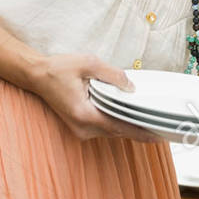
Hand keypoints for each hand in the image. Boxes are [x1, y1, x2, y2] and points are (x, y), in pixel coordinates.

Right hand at [29, 54, 164, 143]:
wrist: (37, 75)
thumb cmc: (58, 69)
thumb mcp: (88, 63)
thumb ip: (113, 75)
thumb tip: (131, 87)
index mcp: (84, 114)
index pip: (119, 126)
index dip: (141, 132)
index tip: (158, 135)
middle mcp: (83, 127)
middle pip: (118, 131)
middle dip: (139, 130)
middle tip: (161, 128)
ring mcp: (80, 130)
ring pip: (111, 131)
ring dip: (128, 126)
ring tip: (150, 122)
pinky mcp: (80, 127)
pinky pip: (104, 127)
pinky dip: (117, 123)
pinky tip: (129, 117)